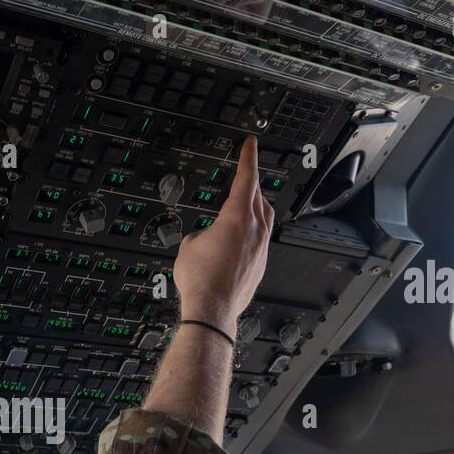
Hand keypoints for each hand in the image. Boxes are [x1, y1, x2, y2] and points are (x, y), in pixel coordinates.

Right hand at [172, 135, 272, 329]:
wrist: (212, 309)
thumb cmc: (200, 280)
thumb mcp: (189, 244)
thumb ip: (202, 231)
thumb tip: (206, 237)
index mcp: (236, 216)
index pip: (246, 177)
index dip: (248, 156)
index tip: (251, 144)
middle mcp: (254, 229)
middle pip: (258, 195)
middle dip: (250, 183)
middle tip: (245, 176)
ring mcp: (261, 247)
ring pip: (264, 217)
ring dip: (255, 206)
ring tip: (245, 206)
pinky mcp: (261, 264)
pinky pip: (261, 238)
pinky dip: (253, 231)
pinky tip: (242, 238)